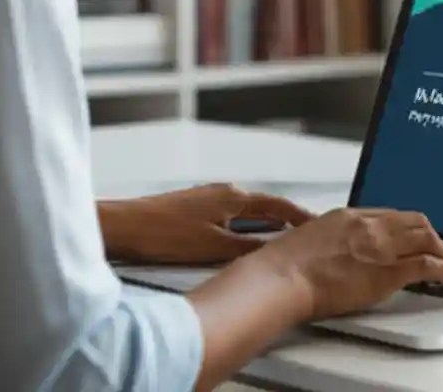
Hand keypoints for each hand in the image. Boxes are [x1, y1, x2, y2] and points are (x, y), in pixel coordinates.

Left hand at [98, 183, 313, 264]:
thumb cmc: (164, 235)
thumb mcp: (214, 247)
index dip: (300, 216)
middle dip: (284, 222)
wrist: (124, 227)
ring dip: (262, 227)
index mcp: (232, 197)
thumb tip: (276, 250)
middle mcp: (222, 192)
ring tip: (278, 244)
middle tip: (305, 237)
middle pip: (263, 207)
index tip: (318, 226)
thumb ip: (248, 247)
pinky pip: (229, 217)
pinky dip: (243, 229)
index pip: (277, 204)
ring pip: (245, 213)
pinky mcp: (192, 209)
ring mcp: (206, 198)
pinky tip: (240, 244)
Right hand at [247, 208, 442, 319]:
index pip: (390, 215)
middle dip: (433, 235)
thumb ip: (326, 245)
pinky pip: (430, 265)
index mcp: (347, 216)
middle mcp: (367, 225)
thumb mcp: (305, 244)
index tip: (415, 236)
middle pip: (414, 221)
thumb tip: (330, 257)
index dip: (408, 227)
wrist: (279, 277)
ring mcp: (380, 245)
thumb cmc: (282, 267)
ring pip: (428, 238)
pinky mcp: (388, 269)